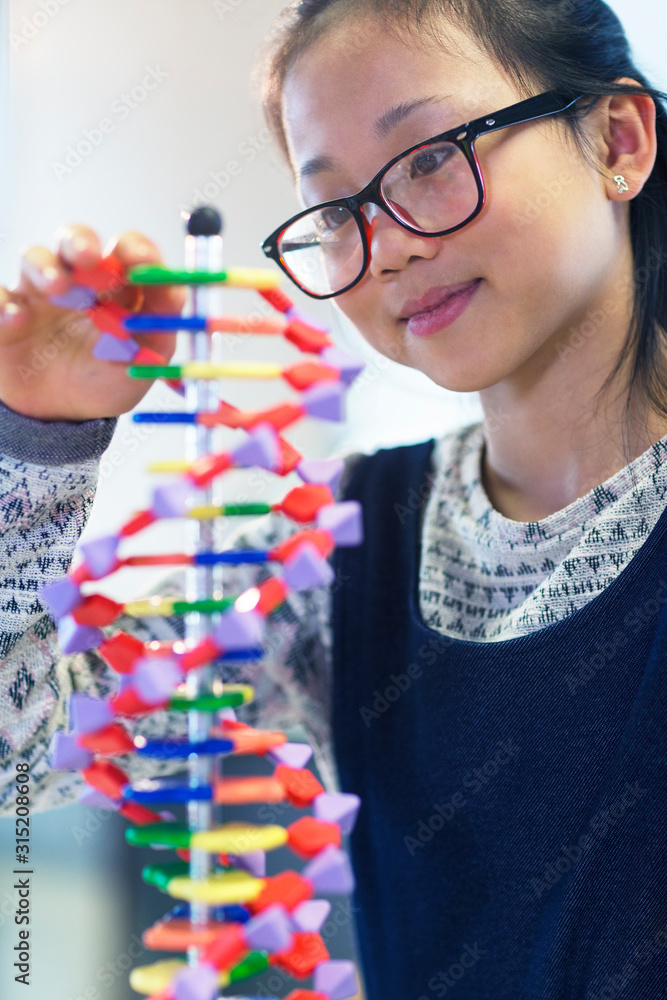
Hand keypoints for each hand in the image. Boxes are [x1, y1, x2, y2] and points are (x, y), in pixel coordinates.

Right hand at [0, 225, 185, 419]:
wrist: (64, 413)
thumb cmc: (109, 378)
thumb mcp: (145, 360)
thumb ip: (161, 326)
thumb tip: (174, 291)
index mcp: (119, 286)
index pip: (130, 253)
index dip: (136, 250)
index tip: (140, 259)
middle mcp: (79, 280)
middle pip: (78, 242)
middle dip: (82, 242)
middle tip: (88, 257)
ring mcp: (40, 293)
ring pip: (36, 259)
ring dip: (45, 266)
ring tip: (56, 287)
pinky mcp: (7, 313)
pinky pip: (0, 298)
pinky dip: (3, 303)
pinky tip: (14, 316)